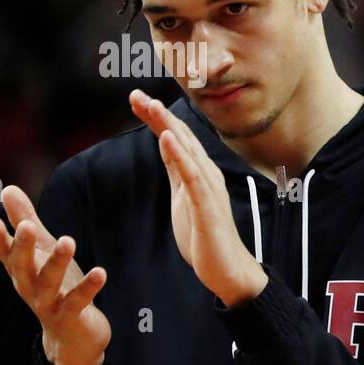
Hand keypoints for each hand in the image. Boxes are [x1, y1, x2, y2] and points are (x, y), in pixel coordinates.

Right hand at [0, 185, 110, 364]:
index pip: (5, 253)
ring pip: (49, 282)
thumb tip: (8, 189)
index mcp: (22, 271)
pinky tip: (101, 272)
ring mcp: (48, 304)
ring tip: (68, 241)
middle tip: (25, 226)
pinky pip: (78, 302)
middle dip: (23, 247)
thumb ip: (25, 222)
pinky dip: (88, 288)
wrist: (72, 338)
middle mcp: (30, 288)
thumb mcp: (41, 253)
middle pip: (22, 266)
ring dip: (57, 262)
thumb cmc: (55, 287)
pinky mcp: (70, 317)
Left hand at [129, 89, 266, 307]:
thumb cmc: (205, 236)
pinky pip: (192, 176)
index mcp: (198, 173)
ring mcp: (208, 189)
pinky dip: (181, 155)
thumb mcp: (183, 197)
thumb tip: (167, 144)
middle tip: (136, 95)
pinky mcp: (207, 206)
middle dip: (159, 116)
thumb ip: (177, 170)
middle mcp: (206, 175)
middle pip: (180, 138)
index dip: (156, 118)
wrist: (227, 269)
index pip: (176, 139)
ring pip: (187, 150)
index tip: (137, 99)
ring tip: (152, 106)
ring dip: (169, 126)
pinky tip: (169, 138)